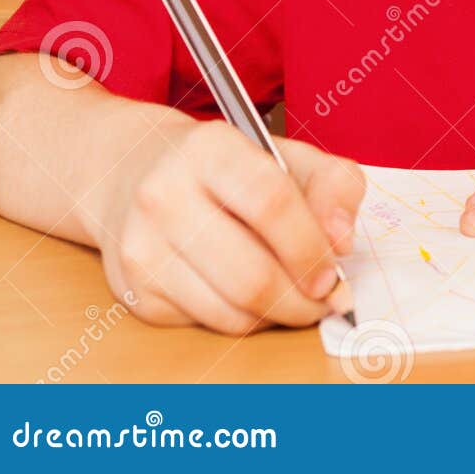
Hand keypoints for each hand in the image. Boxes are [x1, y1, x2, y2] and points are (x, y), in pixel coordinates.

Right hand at [90, 112, 364, 334]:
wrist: (132, 171)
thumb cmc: (223, 166)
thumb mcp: (283, 152)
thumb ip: (331, 184)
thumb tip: (342, 242)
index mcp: (209, 148)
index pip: (271, 202)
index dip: (311, 246)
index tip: (334, 272)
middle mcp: (165, 195)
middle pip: (251, 275)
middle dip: (302, 300)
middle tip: (324, 299)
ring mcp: (143, 247)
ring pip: (231, 312)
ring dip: (277, 317)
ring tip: (294, 299)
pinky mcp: (134, 291)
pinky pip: (207, 325)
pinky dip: (242, 321)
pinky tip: (249, 297)